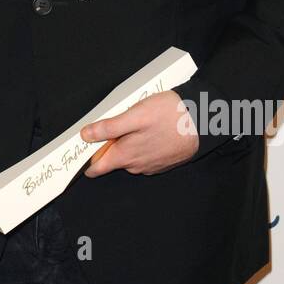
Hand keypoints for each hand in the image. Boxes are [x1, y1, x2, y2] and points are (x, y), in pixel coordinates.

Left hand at [83, 90, 198, 176]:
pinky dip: (142, 147)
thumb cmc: (169, 116)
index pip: (98, 168)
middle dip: (109, 148)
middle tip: (111, 128)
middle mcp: (137, 165)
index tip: (81, 158)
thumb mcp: (135, 115)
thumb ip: (109, 127)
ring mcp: (151, 165)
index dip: (88, 163)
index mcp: (126, 155)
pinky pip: (145, 157)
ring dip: (127, 146)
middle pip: (114, 160)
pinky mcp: (164, 162)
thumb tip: (85, 135)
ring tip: (133, 126)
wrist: (202, 122)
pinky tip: (149, 133)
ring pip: (130, 158)